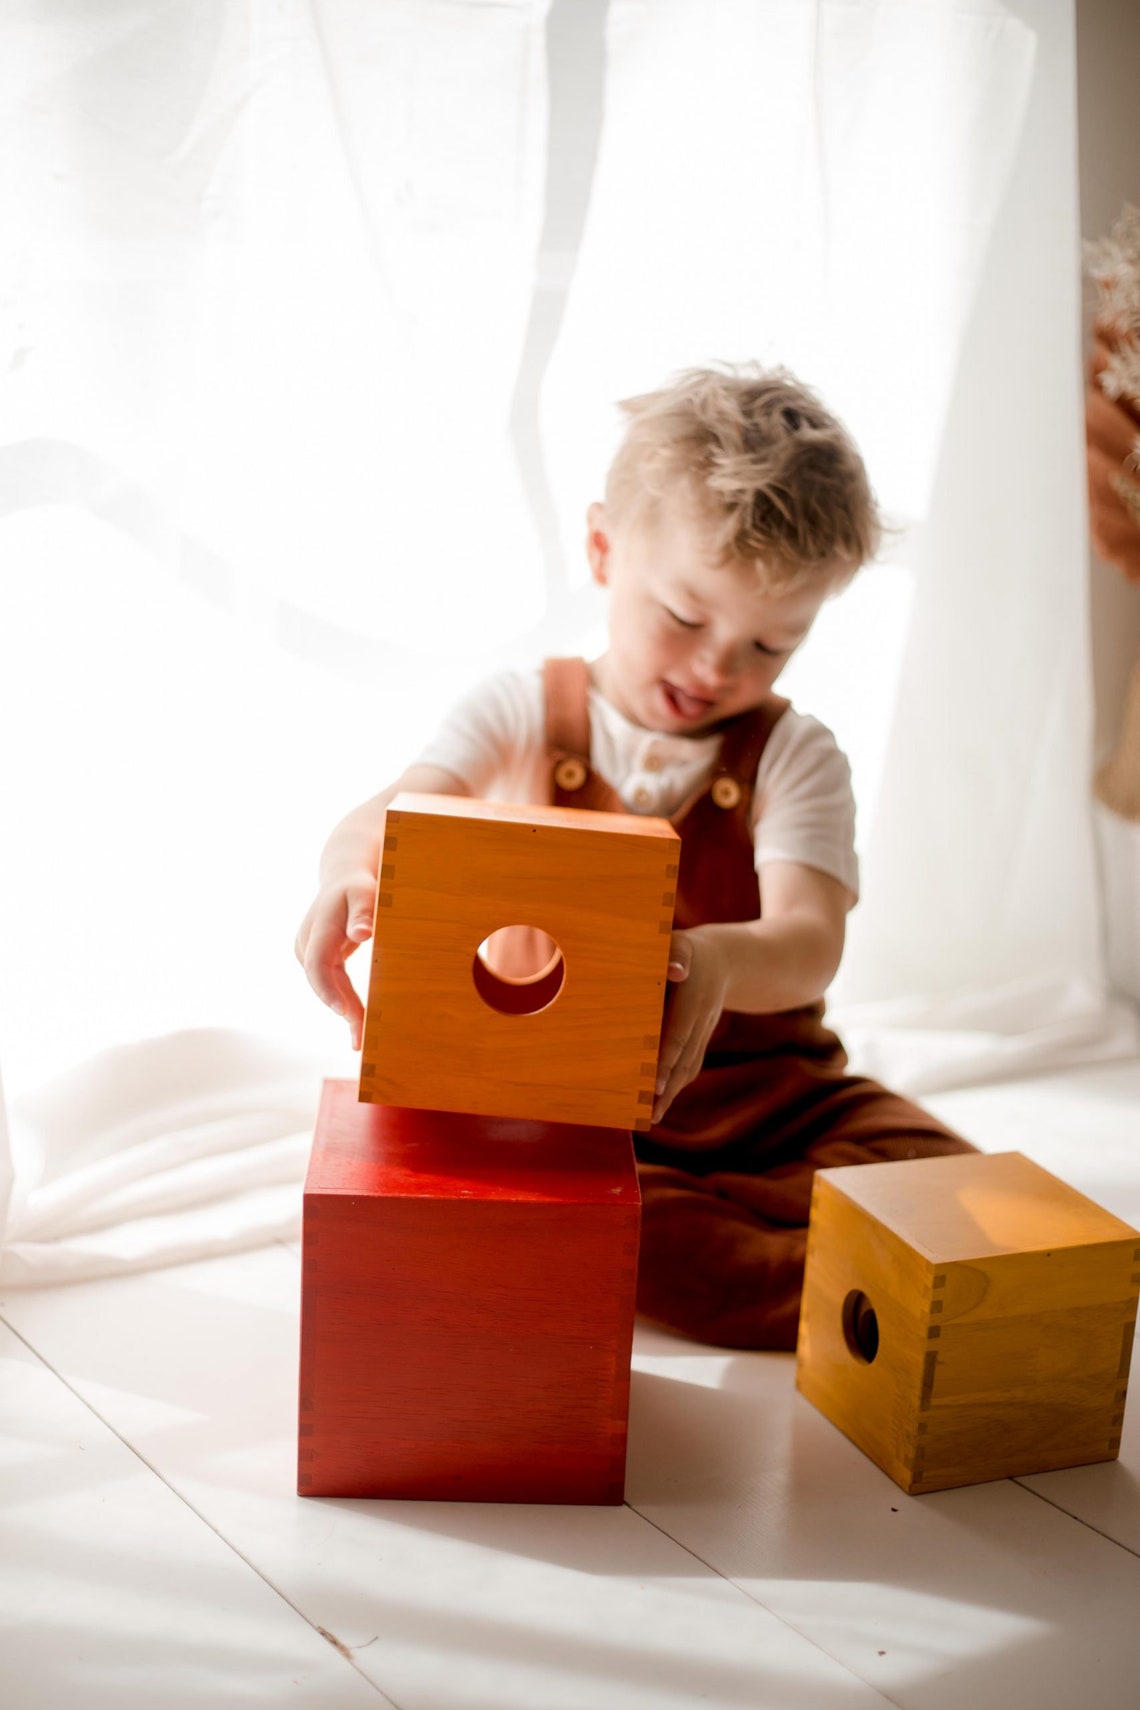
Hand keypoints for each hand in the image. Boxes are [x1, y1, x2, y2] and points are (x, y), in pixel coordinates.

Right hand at [294, 872, 375, 1050]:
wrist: (343, 877)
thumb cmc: (359, 885)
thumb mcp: (365, 892)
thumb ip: (364, 912)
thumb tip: (361, 935)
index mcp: (320, 929)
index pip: (318, 965)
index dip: (329, 991)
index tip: (345, 1013)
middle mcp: (308, 943)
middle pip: (323, 983)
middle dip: (342, 1010)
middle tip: (360, 1038)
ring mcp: (309, 952)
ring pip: (326, 987)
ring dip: (343, 1010)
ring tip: (360, 1037)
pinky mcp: (317, 958)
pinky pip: (330, 983)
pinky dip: (343, 1000)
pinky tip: (357, 1020)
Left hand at [652, 928, 728, 1124]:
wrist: (728, 960)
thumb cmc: (690, 948)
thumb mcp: (682, 942)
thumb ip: (678, 953)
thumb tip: (677, 970)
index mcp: (694, 999)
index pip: (679, 1035)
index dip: (667, 1061)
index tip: (655, 1086)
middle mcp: (702, 1021)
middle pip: (684, 1060)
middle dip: (667, 1089)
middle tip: (649, 1116)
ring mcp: (705, 1033)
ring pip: (689, 1067)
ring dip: (671, 1094)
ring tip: (651, 1119)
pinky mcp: (702, 1040)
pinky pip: (690, 1065)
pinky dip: (676, 1085)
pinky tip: (661, 1103)